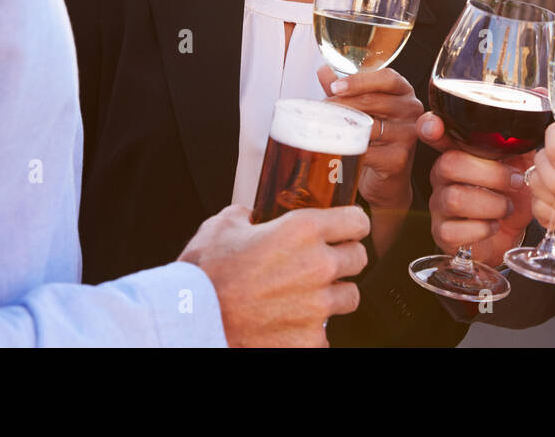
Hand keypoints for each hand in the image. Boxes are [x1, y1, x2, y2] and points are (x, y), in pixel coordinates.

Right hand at [178, 204, 369, 346]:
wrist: (194, 320)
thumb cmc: (205, 274)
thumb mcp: (222, 226)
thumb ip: (246, 215)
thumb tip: (250, 216)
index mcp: (303, 230)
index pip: (357, 220)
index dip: (352, 223)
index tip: (347, 229)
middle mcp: (318, 266)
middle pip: (360, 258)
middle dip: (344, 258)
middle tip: (323, 262)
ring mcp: (317, 306)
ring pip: (349, 296)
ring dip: (333, 294)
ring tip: (307, 295)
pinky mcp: (310, 339)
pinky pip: (326, 332)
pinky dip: (312, 328)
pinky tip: (291, 321)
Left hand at [318, 65, 419, 212]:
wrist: (388, 177)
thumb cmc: (375, 137)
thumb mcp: (361, 108)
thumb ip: (345, 89)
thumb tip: (324, 70)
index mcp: (404, 92)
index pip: (387, 78)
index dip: (359, 80)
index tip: (335, 87)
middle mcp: (411, 110)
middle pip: (374, 101)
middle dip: (341, 104)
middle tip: (319, 109)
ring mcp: (408, 135)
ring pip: (368, 126)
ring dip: (340, 126)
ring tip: (322, 127)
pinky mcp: (399, 159)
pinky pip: (366, 151)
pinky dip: (347, 149)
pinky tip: (333, 147)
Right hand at [416, 111, 534, 267]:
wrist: (509, 235)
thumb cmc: (512, 195)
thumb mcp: (523, 161)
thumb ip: (527, 131)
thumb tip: (542, 92)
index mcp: (460, 151)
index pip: (434, 131)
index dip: (431, 126)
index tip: (435, 126)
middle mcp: (443, 174)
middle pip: (451, 164)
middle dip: (492, 174)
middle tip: (517, 182)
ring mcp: (440, 204)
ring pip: (455, 197)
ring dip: (491, 204)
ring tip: (508, 207)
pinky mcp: (443, 233)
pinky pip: (453, 230)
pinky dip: (481, 229)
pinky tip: (493, 226)